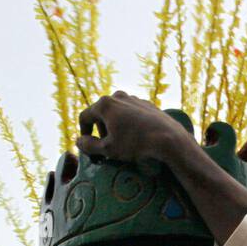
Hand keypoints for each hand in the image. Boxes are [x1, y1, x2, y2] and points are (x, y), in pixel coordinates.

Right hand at [76, 92, 192, 164]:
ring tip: (121, 142)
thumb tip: (78, 141)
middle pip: (100, 113)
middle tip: (106, 146)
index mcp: (105, 104)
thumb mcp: (108, 149)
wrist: (168, 139)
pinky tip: (136, 137)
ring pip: (116, 112)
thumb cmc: (135, 144)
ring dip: (114, 126)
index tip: (88, 145)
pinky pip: (131, 113)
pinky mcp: (147, 104)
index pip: (85, 117)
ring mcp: (134, 98)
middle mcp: (118, 96)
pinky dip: (128, 124)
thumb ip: (88, 145)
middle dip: (100, 130)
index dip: (83, 132)